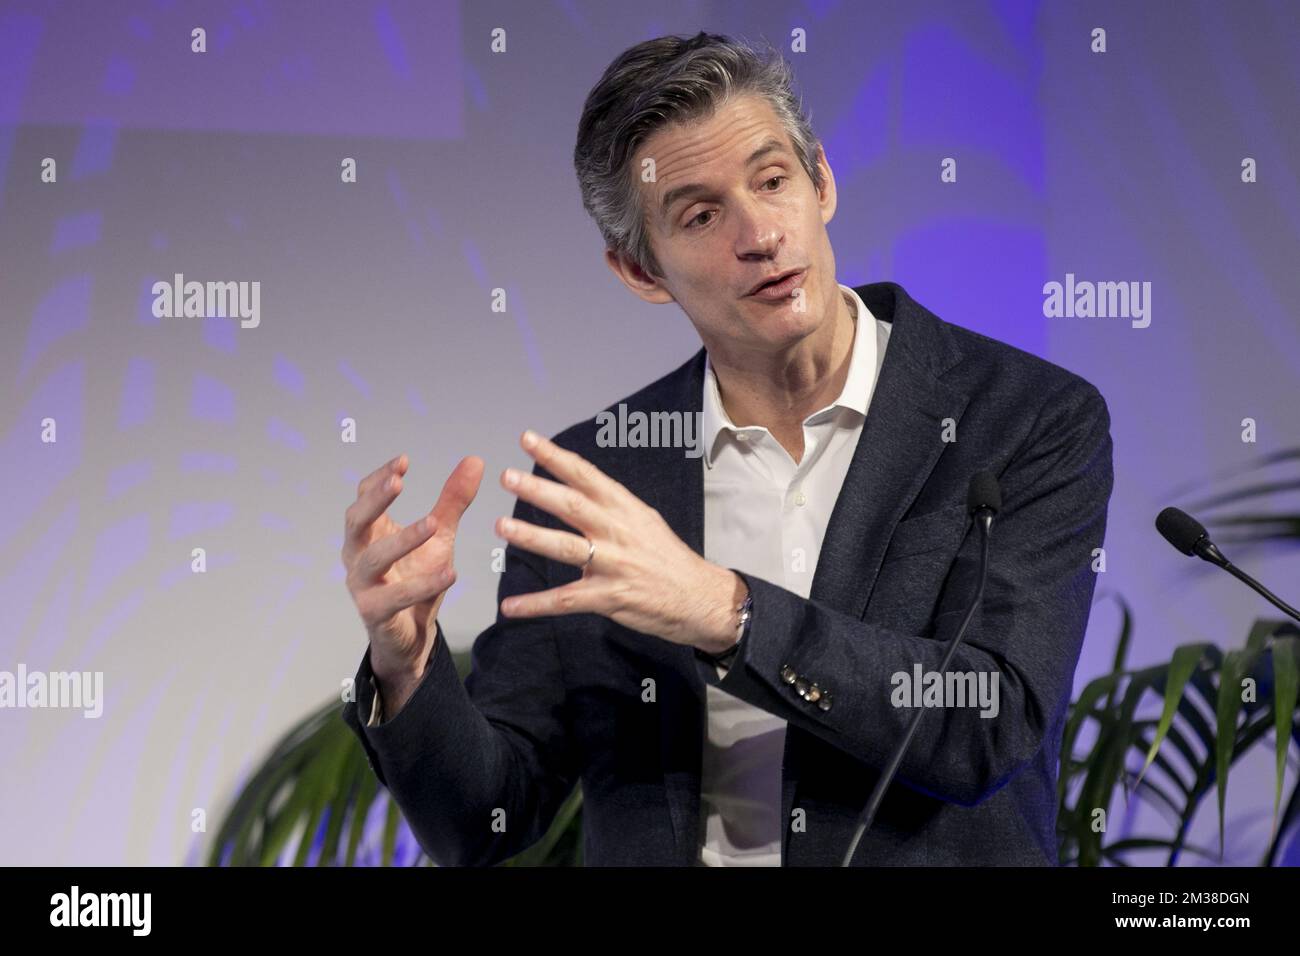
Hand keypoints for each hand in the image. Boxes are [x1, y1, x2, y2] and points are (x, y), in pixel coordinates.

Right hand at [342, 453, 483, 684]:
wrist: (412, 635)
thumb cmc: (416, 576)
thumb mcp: (439, 535)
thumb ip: (452, 501)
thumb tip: (475, 460)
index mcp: (368, 532)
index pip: (364, 497)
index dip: (379, 478)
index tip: (403, 461)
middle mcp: (357, 555)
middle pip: (355, 521)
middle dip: (374, 500)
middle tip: (398, 482)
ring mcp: (362, 585)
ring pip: (375, 558)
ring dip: (403, 539)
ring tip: (432, 524)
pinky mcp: (375, 612)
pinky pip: (396, 597)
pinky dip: (423, 585)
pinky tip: (450, 573)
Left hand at [493, 430, 745, 652]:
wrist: (700, 598)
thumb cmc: (668, 559)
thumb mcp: (645, 521)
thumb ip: (611, 507)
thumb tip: (579, 488)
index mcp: (625, 508)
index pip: (586, 475)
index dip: (555, 457)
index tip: (528, 440)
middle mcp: (617, 531)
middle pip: (572, 505)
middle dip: (538, 490)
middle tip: (508, 477)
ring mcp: (613, 564)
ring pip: (566, 546)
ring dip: (531, 536)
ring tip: (502, 526)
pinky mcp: (608, 597)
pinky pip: (565, 600)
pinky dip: (535, 605)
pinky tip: (510, 607)